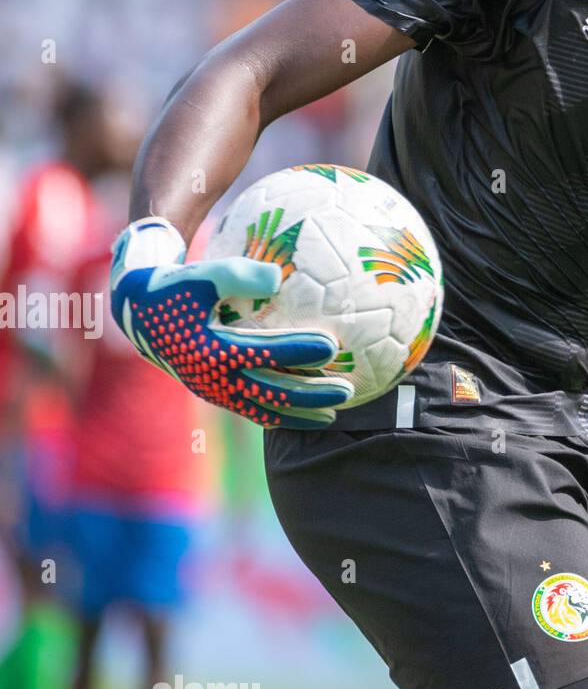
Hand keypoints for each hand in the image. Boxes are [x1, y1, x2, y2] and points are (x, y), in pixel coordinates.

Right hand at [110, 216, 353, 427]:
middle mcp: (210, 378)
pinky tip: (308, 414)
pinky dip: (280, 413)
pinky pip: (252, 408)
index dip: (297, 350)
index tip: (331, 346)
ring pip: (262, 408)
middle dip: (308, 394)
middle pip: (268, 392)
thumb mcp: (201, 274)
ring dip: (298, 413)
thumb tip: (278, 277)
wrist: (139, 314)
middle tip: (345, 391)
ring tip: (335, 414)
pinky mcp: (215, 392)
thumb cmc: (178, 286)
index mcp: (206, 349)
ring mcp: (212, 390)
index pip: (261, 352)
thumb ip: (238, 274)